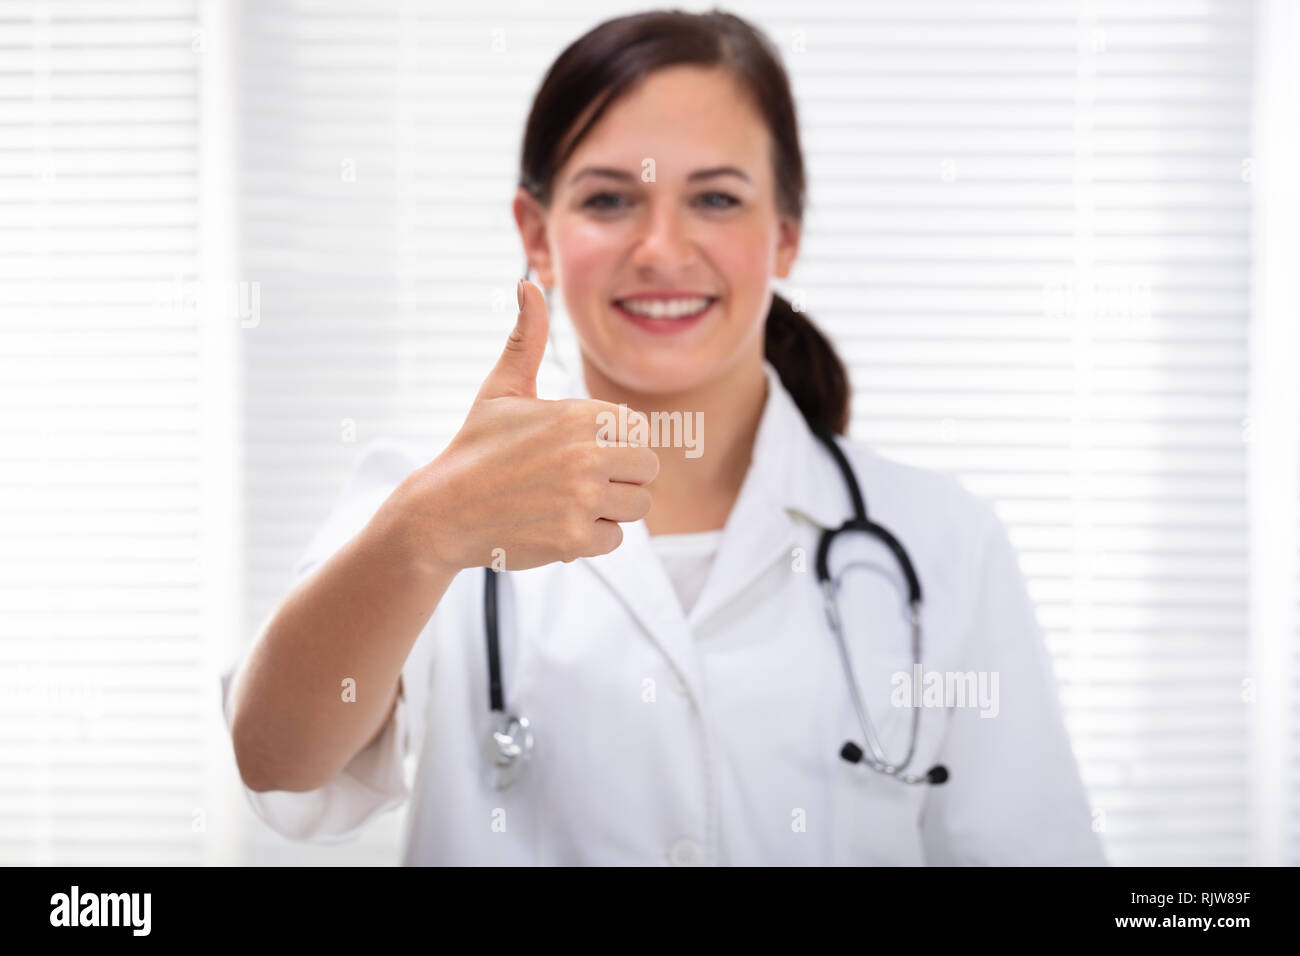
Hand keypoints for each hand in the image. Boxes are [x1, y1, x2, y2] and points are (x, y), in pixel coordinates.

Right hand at [395, 279, 659, 571]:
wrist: (441, 512)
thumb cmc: (476, 447)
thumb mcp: (500, 389)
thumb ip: (525, 339)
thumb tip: (527, 285)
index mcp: (579, 414)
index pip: (638, 430)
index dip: (614, 443)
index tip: (579, 450)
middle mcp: (587, 454)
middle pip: (646, 469)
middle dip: (619, 477)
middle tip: (576, 481)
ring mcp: (582, 499)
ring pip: (637, 505)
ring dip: (609, 508)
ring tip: (566, 502)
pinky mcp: (575, 539)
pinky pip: (615, 538)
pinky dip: (591, 538)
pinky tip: (556, 525)